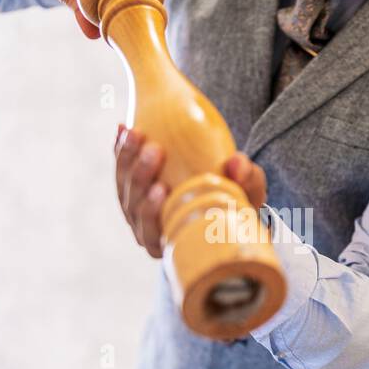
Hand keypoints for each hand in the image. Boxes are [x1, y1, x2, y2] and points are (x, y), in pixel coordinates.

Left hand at [115, 126, 267, 258]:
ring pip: (123, 186)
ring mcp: (136, 210)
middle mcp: (148, 230)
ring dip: (127, 159)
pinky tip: (122, 128)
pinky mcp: (131, 188)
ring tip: (136, 133)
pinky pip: (121, 169)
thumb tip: (236, 165)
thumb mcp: (248, 195)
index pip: (151, 231)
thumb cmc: (236, 204)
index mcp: (172, 241)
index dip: (151, 212)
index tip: (163, 189)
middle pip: (133, 205)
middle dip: (140, 176)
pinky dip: (120, 149)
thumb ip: (248, 180)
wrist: (220, 197)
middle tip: (155, 150)